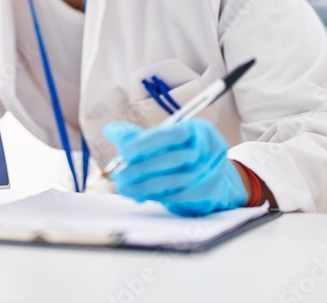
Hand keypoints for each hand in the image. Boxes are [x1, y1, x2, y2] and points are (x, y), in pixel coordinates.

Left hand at [103, 119, 247, 216]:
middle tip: (119, 175)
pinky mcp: (207, 194)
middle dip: (141, 168)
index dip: (147, 143)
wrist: (215, 179)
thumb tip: (110, 130)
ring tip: (123, 188)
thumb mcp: (163, 141)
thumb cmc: (183, 155)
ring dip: (144, 186)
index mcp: (197, 130)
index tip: (125, 152)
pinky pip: (178, 197)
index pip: (170, 135)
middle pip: (172, 159)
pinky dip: (156, 197)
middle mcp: (208, 150)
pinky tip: (140, 196)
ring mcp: (210, 173)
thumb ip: (137, 136)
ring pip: (173, 181)